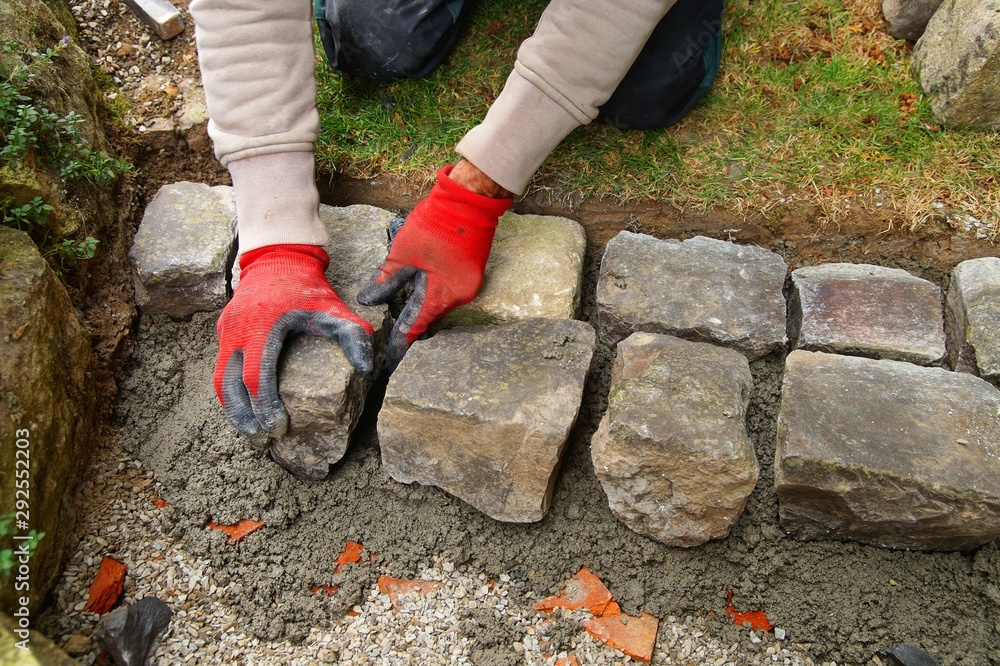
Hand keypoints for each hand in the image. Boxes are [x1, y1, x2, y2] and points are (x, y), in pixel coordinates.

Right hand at [214, 244, 373, 438]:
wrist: (277, 256)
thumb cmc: (307, 285)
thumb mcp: (333, 306)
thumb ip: (352, 334)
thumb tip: (367, 366)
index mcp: (262, 327)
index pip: (257, 378)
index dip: (265, 407)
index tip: (279, 428)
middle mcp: (237, 331)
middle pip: (230, 386)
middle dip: (245, 417)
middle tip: (261, 439)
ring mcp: (225, 331)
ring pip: (220, 380)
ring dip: (232, 408)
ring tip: (249, 430)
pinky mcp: (222, 330)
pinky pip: (221, 367)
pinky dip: (230, 390)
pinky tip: (244, 406)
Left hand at [357, 163, 511, 370]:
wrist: (468, 201)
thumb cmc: (434, 224)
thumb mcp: (402, 253)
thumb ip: (386, 279)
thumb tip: (369, 300)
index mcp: (442, 294)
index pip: (416, 327)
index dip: (400, 344)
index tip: (388, 361)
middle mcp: (460, 297)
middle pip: (429, 318)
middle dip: (410, 327)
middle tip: (389, 342)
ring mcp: (470, 286)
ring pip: (439, 305)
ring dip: (421, 309)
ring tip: (401, 322)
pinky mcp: (473, 275)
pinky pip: (448, 293)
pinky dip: (433, 296)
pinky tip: (421, 295)